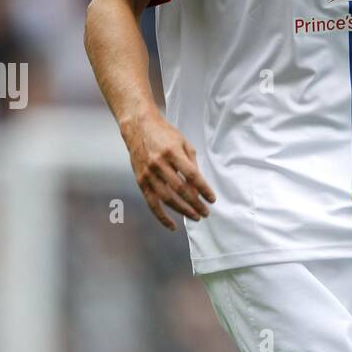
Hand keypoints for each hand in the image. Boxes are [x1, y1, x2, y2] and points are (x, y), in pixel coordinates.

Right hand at [122, 109, 215, 231]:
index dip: (203, 189)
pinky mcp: (140, 181)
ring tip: (196, 217)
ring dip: (182, 210)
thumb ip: (192, 164)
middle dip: (195, 203)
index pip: (191, 175)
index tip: (212, 199)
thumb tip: (199, 187)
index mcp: (172, 152)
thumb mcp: (183, 143)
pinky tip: (172, 226)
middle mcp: (159, 164)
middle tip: (206, 212)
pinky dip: (161, 216)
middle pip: (180, 189)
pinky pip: (151, 203)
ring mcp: (148, 173)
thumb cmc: (164, 134)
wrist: (138, 126)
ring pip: (167, 198)